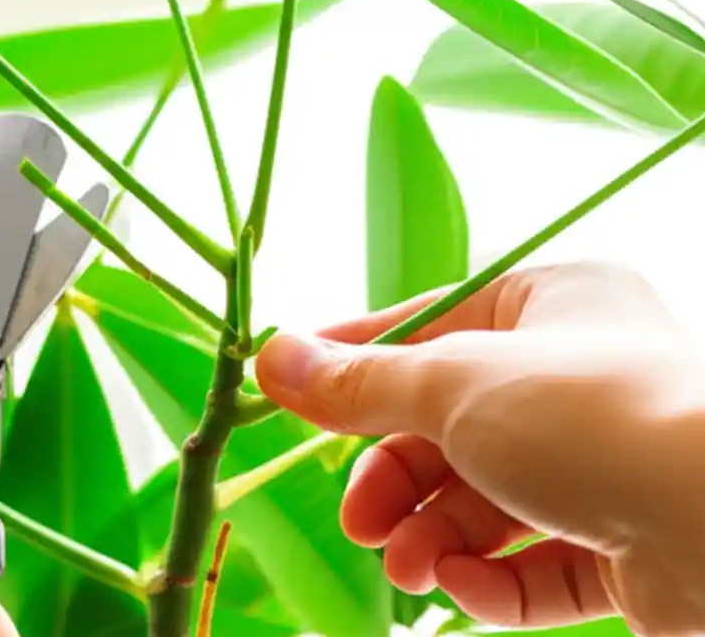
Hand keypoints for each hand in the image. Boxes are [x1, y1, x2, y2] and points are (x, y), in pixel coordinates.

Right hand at [256, 263, 704, 635]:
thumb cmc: (594, 415)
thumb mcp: (453, 385)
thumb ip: (360, 383)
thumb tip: (270, 359)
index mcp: (554, 306)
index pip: (430, 327)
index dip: (357, 362)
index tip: (290, 394)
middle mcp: (581, 380)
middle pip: (451, 429)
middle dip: (397, 481)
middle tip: (359, 521)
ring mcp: (607, 467)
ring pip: (487, 504)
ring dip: (432, 538)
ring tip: (406, 566)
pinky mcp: (627, 547)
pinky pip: (535, 563)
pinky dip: (490, 579)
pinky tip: (464, 589)